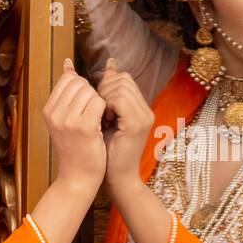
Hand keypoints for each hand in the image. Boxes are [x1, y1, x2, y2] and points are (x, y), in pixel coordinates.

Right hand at [44, 59, 106, 192]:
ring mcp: (67, 119)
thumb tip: (68, 64)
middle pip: (80, 82)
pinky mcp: (83, 127)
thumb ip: (67, 94)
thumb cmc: (76, 150)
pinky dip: (106, 111)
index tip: (88, 105)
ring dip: (101, 102)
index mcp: (49, 110)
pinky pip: (99, 103)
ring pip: (91, 91)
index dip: (84, 88)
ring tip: (100, 119)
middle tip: (97, 112)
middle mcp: (54, 113)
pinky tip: (105, 124)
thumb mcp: (65, 120)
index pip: (68, 79)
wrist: (77, 179)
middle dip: (93, 93)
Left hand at [97, 59, 153, 187]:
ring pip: (121, 87)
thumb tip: (109, 64)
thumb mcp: (106, 117)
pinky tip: (104, 120)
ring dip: (105, 97)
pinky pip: (120, 100)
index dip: (106, 85)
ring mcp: (144, 117)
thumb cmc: (107, 151)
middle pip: (123, 79)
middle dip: (104, 89)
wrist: (116, 178)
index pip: (124, 79)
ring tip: (101, 116)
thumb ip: (108, 93)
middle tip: (98, 109)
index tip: (97, 103)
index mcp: (140, 108)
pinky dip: (107, 105)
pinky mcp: (137, 124)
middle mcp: (145, 110)